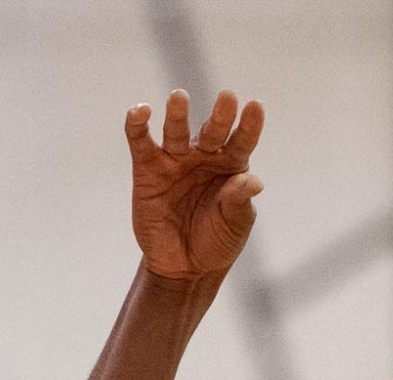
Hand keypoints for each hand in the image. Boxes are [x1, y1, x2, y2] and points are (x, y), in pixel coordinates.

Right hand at [125, 89, 264, 280]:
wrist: (184, 268)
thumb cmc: (217, 241)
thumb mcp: (235, 224)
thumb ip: (240, 201)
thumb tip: (253, 182)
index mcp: (232, 165)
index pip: (242, 140)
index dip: (249, 125)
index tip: (255, 107)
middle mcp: (204, 156)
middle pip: (212, 131)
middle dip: (220, 115)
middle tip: (227, 97)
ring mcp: (175, 160)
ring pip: (176, 131)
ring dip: (177, 114)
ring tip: (179, 97)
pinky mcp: (147, 169)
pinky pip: (140, 141)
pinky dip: (137, 124)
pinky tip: (140, 111)